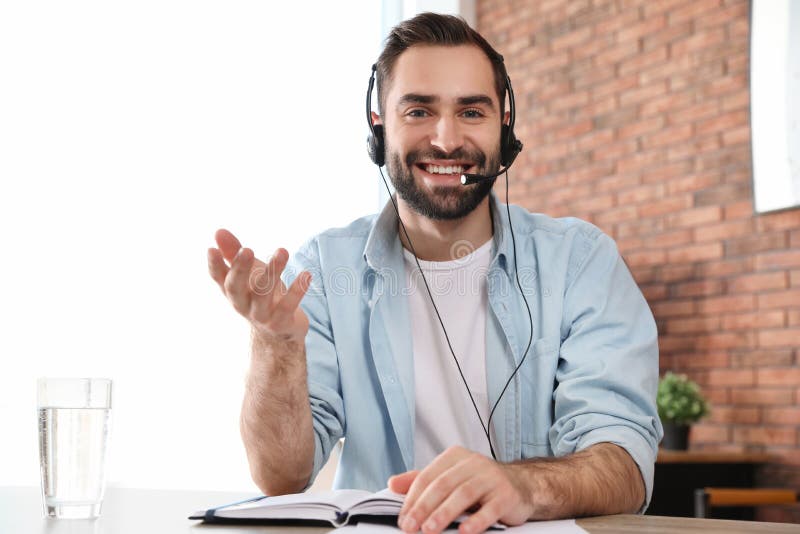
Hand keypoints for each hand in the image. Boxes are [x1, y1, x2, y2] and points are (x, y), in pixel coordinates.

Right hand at [207, 229, 310, 343]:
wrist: (279, 334)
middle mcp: (242, 304)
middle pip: (235, 288)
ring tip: (282, 251)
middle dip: (240, 269)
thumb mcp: (249, 272)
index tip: (211, 249)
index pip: (218, 277)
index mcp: (232, 290)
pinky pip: (288, 306)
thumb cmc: (260, 295)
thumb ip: (234, 252)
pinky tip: (306, 274)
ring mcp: (260, 315)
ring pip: (263, 294)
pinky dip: (297, 290)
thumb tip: (218, 231)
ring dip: (273, 271)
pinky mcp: (280, 323)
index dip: (214, 265)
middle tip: (247, 249)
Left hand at [388, 446, 531, 533]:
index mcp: (455, 457)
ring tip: (430, 530)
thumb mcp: (449, 477)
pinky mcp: (506, 494)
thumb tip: (393, 484)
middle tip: (411, 526)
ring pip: (464, 494)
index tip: (403, 519)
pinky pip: (490, 508)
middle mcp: (473, 463)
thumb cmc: (480, 483)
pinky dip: (477, 520)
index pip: (428, 477)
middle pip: (443, 484)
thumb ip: (421, 480)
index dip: (413, 498)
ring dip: (445, 513)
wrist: (521, 485)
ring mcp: (491, 477)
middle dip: (424, 507)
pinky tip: (465, 531)